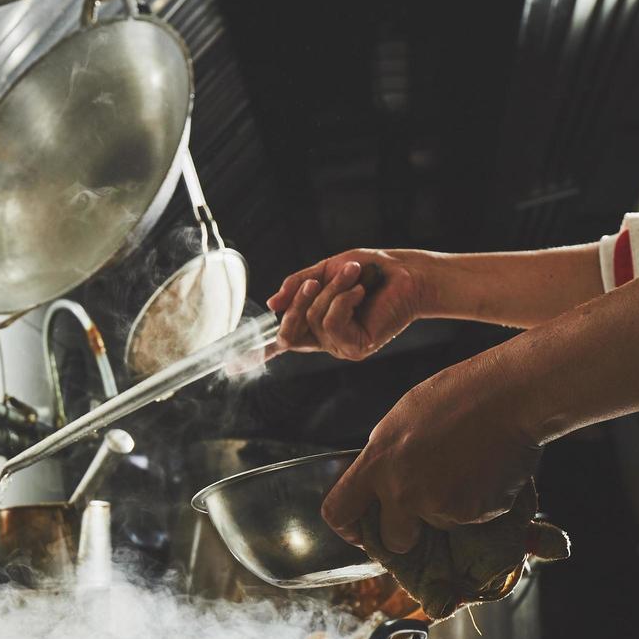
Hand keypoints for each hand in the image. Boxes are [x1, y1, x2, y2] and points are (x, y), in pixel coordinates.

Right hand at [265, 250, 434, 361]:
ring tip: (353, 273)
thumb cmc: (370, 271)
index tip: (230, 367)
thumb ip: (298, 285)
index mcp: (315, 324)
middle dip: (296, 303)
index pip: (283, 342)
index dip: (257, 354)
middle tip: (313, 280)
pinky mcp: (356, 347)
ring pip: (314, 320)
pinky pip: (332, 323)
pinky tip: (360, 291)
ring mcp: (340, 347)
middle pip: (288, 333)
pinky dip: (343, 300)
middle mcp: (325, 340)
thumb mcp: (326, 271)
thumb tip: (271, 303)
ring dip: (331, 290)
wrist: (408, 274)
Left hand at [321, 362, 542, 553]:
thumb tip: (381, 484)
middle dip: (406, 534)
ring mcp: (436, 506)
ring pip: (438, 527)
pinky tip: (485, 473)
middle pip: (393, 540)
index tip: (361, 531)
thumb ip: (386, 458)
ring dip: (448, 511)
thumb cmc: (457, 396)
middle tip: (424, 512)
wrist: (510, 396)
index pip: (338, 511)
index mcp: (376, 463)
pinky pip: (469, 520)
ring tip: (466, 470)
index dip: (348, 529)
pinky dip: (477, 505)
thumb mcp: (401, 422)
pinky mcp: (471, 514)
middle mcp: (401, 491)